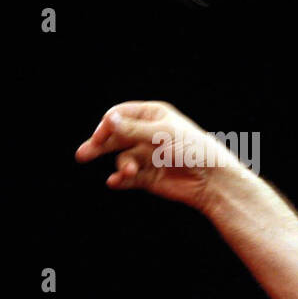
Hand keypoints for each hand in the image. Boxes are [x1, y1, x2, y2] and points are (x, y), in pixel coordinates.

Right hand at [75, 101, 247, 213]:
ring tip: (129, 172)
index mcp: (153, 115)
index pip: (120, 115)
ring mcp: (147, 156)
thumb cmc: (194, 151)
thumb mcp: (163, 135)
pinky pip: (127, 177)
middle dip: (99, 146)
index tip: (99, 137)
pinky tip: (115, 182)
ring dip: (122, 166)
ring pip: (122, 158)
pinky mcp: (148, 177)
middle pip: (115, 137)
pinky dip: (120, 180)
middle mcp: (148, 134)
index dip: (107, 125)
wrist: (214, 181)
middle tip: (82, 155)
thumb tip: (109, 120)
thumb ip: (133, 130)